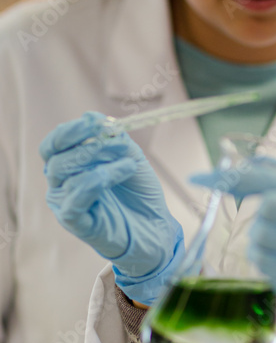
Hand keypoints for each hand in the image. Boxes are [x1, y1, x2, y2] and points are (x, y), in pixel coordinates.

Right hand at [40, 112, 183, 304]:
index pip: (53, 145)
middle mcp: (61, 184)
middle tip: (121, 145)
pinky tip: (124, 171)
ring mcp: (65, 204)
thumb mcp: (129, 156)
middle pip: (58, 158)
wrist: (155, 226)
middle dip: (91, 146)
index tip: (94, 123)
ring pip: (66, 174)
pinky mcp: (75, 221)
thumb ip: (112, 137)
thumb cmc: (137, 193)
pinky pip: (76, 196)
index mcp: (68, 166)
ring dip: (100, 161)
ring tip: (129, 163)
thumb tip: (91, 115)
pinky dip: (99, 178)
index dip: (70, 131)